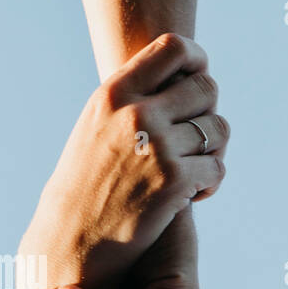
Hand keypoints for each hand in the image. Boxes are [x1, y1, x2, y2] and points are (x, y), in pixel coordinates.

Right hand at [21, 32, 226, 288]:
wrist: (70, 240)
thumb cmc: (86, 184)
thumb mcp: (97, 127)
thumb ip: (133, 99)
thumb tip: (186, 74)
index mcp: (113, 94)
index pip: (175, 48)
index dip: (197, 61)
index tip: (198, 80)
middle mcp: (135, 113)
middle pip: (206, 87)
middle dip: (207, 112)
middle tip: (194, 139)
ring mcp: (156, 146)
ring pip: (217, 129)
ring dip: (213, 150)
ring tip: (192, 170)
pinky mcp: (174, 181)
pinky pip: (217, 168)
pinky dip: (210, 183)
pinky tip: (191, 196)